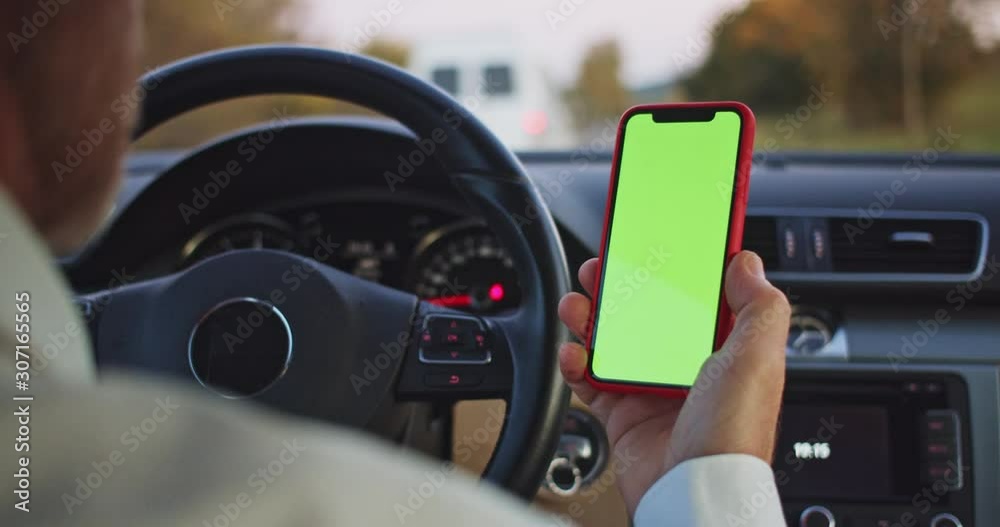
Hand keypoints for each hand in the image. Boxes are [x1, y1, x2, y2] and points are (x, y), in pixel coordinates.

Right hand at [557, 251, 789, 514]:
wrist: (695, 490)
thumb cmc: (733, 434)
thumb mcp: (759, 359)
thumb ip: (759, 306)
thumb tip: (747, 261)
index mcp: (723, 349)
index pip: (697, 296)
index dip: (674, 268)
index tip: (655, 243)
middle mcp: (686, 367)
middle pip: (645, 312)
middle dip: (619, 288)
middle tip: (600, 269)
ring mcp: (651, 389)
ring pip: (611, 340)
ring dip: (589, 318)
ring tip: (576, 306)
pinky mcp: (622, 413)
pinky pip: (589, 379)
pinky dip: (575, 363)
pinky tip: (574, 354)